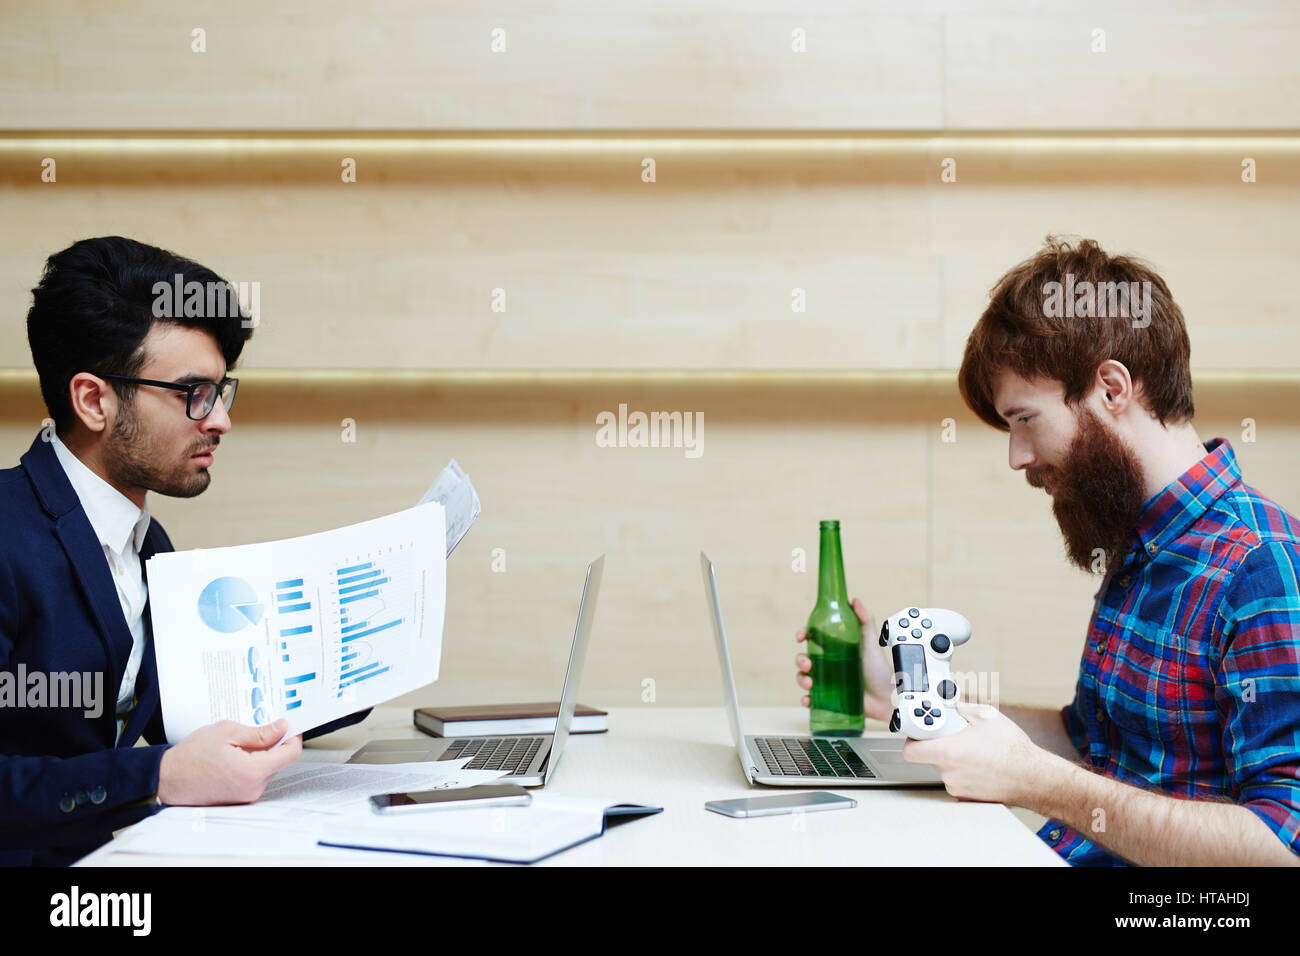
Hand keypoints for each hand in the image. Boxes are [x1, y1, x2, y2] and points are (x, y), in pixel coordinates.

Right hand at [158, 719, 302, 805]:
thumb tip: (282, 728)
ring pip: (266, 769)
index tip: (287, 726)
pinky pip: (254, 778)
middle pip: (279, 761)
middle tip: (254, 730)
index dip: (293, 737)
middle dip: (272, 744)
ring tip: (235, 746)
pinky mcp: (239, 799)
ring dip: (259, 755)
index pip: (291, 754)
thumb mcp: (227, 732)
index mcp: (252, 771)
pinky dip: (249, 765)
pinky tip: (231, 758)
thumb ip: (259, 733)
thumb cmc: (191, 756)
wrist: (166, 779)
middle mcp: (253, 788)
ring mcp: (246, 796)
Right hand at [795, 597, 894, 722]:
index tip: (801, 636)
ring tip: (810, 684)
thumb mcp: (871, 644)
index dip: (803, 634)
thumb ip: (865, 621)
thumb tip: (855, 600)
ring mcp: (827, 681)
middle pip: (804, 657)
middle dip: (800, 660)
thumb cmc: (880, 671)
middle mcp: (828, 664)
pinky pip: (811, 698)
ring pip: (803, 677)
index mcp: (835, 648)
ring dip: (801, 679)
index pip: (813, 638)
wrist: (887, 699)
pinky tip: (808, 699)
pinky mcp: (828, 698)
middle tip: (808, 664)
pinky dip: (805, 699)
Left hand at [900, 701, 1048, 805]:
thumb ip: (959, 708)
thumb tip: (947, 702)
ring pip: (945, 767)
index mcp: (948, 752)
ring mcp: (957, 787)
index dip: (912, 737)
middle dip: (939, 742)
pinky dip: (964, 770)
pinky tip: (981, 763)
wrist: (1034, 777)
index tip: (918, 729)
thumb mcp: (985, 716)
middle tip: (955, 734)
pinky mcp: (966, 796)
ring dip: (954, 757)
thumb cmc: (1012, 750)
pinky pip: (957, 778)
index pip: (910, 749)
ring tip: (976, 750)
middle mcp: (949, 773)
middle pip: (929, 755)